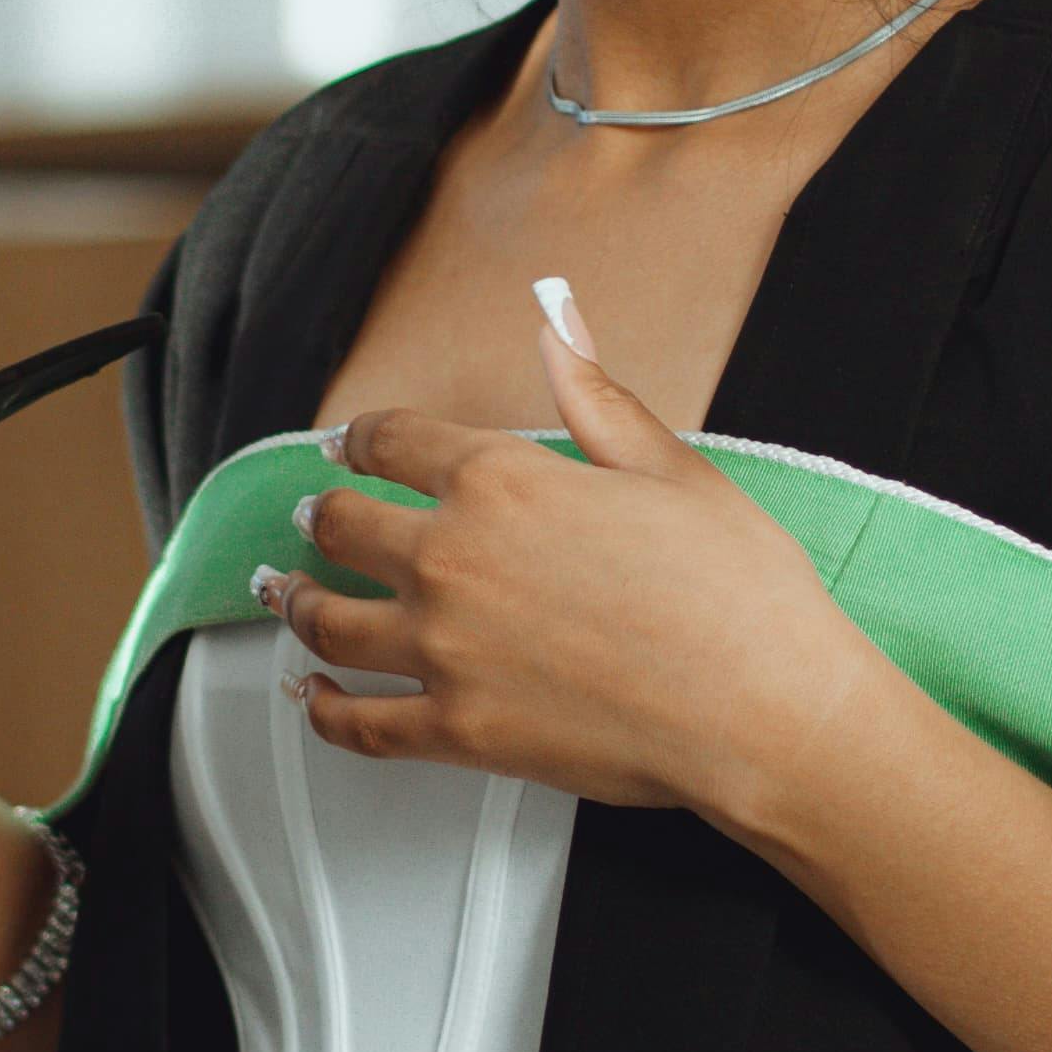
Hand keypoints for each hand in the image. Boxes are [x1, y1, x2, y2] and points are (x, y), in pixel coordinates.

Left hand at [256, 285, 879, 831]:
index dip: (362, 439)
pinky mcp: (457, 733)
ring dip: (297, 605)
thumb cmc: (738, 594)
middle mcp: (452, 560)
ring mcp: (445, 651)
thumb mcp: (670, 469)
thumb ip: (595, 397)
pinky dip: (321, 712)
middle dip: (319, 517)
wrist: (765, 711)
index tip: (349, 445)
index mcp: (502, 481)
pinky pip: (358, 725)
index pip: (396, 443)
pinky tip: (311, 700)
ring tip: (286, 597)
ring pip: (329, 624)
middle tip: (311, 519)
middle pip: (344, 528)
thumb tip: (557, 318)